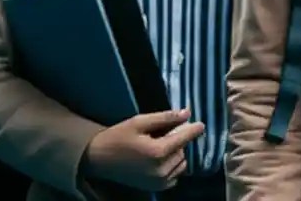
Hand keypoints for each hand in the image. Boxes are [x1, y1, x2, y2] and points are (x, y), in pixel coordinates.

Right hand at [81, 109, 204, 190]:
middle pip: (183, 150)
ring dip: (176, 153)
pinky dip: (172, 166)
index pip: (185, 138)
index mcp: (158, 152)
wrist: (99, 159)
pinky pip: (175, 175)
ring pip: (181, 163)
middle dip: (178, 140)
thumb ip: (165, 118)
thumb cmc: (118, 137)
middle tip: (163, 134)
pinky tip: (160, 159)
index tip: (202, 124)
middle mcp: (161, 169)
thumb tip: (187, 113)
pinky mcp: (156, 187)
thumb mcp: (139, 122)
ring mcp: (159, 181)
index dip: (194, 129)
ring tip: (159, 146)